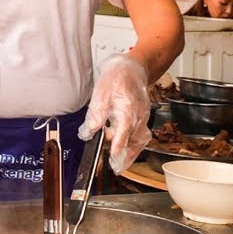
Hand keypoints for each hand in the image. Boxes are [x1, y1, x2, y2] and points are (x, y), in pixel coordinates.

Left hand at [81, 54, 150, 174]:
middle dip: (125, 156)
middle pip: (134, 143)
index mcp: (127, 111)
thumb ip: (95, 116)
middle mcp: (138, 117)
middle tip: (115, 167)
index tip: (114, 163)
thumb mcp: (100, 95)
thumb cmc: (116, 78)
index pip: (123, 136)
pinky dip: (134, 143)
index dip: (118, 151)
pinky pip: (141, 135)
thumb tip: (89, 133)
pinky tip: (125, 145)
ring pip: (140, 141)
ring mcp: (143, 117)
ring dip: (130, 152)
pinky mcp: (144, 117)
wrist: (133, 66)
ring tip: (120, 162)